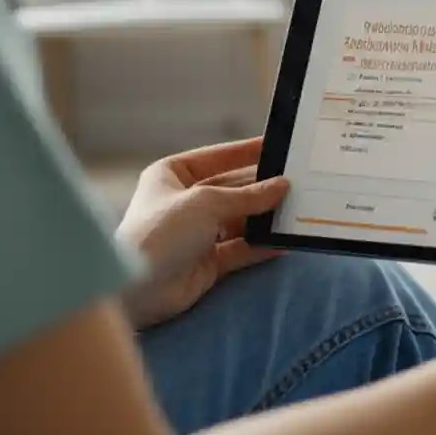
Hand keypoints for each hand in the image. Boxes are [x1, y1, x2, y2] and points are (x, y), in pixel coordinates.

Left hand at [116, 137, 288, 328]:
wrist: (138, 289)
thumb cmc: (162, 231)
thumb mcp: (207, 202)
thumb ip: (248, 195)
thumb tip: (282, 185)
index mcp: (172, 175)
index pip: (216, 158)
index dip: (246, 151)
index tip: (276, 145)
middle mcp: (184, 202)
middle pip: (231, 189)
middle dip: (261, 187)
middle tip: (297, 182)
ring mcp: (196, 233)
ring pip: (239, 220)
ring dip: (265, 217)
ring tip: (298, 209)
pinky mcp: (207, 262)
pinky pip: (241, 248)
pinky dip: (262, 245)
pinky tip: (285, 240)